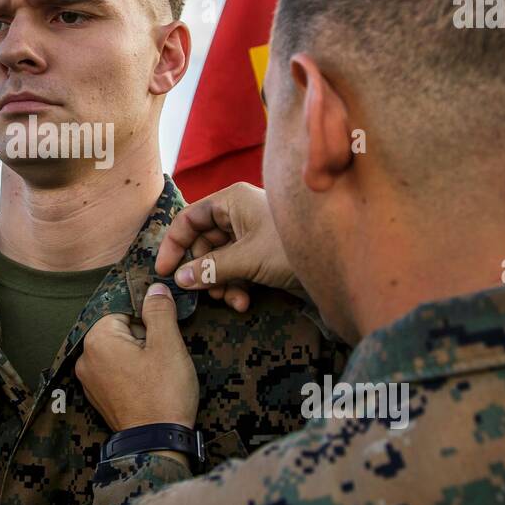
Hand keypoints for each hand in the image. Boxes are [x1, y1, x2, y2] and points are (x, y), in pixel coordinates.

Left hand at [76, 284, 198, 441]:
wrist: (156, 444)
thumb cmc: (163, 394)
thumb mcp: (168, 345)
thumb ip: (159, 311)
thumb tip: (154, 289)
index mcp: (98, 339)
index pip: (124, 309)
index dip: (149, 319)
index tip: (163, 336)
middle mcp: (85, 357)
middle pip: (120, 329)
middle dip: (143, 337)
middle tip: (162, 357)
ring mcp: (89, 379)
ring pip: (119, 351)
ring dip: (139, 356)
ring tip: (156, 374)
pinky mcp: (97, 396)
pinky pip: (115, 371)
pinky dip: (131, 373)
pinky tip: (147, 386)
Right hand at [154, 182, 302, 311]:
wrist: (339, 264)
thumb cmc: (291, 248)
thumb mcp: (247, 259)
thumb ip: (210, 268)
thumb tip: (180, 279)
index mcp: (232, 201)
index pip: (189, 219)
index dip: (174, 244)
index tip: (164, 271)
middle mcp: (239, 214)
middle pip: (203, 243)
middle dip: (203, 271)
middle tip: (202, 292)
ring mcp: (251, 235)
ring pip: (219, 260)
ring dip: (220, 283)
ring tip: (229, 299)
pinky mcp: (262, 255)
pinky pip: (236, 269)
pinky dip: (236, 287)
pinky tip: (244, 303)